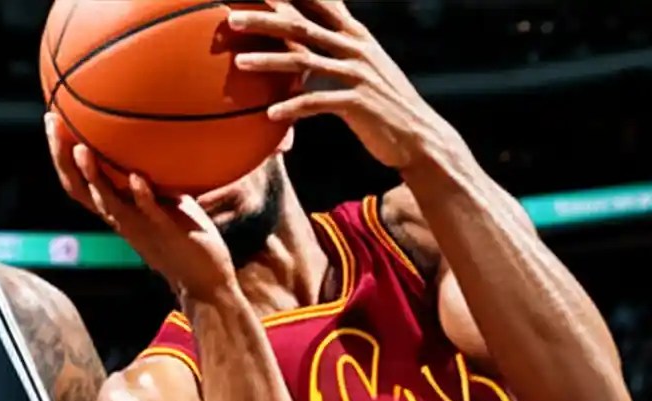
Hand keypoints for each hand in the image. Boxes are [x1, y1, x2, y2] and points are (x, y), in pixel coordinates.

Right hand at [43, 112, 237, 299]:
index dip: (60, 154)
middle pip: (78, 188)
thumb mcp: (164, 201)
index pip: (77, 182)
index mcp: (116, 210)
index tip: (52, 120)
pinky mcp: (163, 233)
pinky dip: (140, 195)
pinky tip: (136, 177)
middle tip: (52, 123)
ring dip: (93, 175)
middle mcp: (120, 218)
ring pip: (106, 202)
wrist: (203, 280)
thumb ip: (154, 178)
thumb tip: (158, 142)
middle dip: (62, 156)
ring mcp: (139, 226)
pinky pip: (148, 212)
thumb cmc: (185, 238)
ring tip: (82, 149)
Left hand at [228, 0, 454, 169]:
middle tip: (231, 18)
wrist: (420, 136)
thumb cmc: (383, 104)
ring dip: (269, 61)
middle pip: (302, 27)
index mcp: (355, 36)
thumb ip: (338, 48)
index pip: (319, 4)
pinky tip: (270, 114)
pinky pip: (318, 103)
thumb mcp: (364, 67)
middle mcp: (356, 49)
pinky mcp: (359, 104)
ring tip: (239, 63)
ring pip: (305, 62)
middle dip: (265, 20)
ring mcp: (358, 75)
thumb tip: (307, 39)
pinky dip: (293, 108)